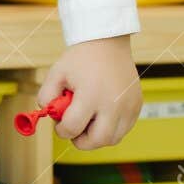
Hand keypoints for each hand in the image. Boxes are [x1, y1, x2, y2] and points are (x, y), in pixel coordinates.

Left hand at [38, 34, 141, 152]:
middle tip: (74, 130)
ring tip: (88, 121)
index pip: (73, 128)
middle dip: (81, 141)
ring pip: (113, 139)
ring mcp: (129, 106)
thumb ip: (46, 96)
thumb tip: (50, 116)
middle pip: (97, 141)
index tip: (60, 124)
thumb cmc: (80, 59)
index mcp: (91, 95)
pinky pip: (124, 129)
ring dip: (97, 137)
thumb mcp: (55, 73)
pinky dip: (111, 129)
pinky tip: (101, 115)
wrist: (107, 43)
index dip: (62, 130)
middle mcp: (114, 104)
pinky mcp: (137, 105)